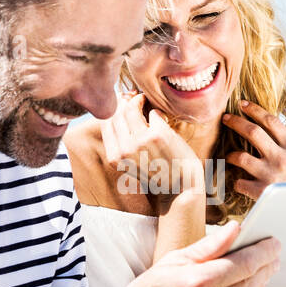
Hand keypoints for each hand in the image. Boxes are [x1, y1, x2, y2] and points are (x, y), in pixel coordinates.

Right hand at [100, 92, 202, 209]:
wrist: (180, 188)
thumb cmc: (157, 173)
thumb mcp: (130, 163)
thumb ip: (121, 142)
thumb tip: (118, 110)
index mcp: (114, 157)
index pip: (105, 122)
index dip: (114, 109)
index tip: (122, 104)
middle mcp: (124, 149)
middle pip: (116, 112)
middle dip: (125, 101)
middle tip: (136, 99)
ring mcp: (141, 141)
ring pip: (131, 108)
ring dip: (139, 100)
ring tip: (146, 102)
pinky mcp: (158, 135)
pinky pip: (153, 113)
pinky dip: (158, 112)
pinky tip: (162, 118)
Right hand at [107, 221, 280, 286]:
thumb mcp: (169, 264)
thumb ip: (206, 247)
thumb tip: (235, 229)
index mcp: (197, 283)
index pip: (244, 263)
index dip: (264, 251)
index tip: (275, 242)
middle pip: (252, 282)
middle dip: (267, 266)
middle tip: (275, 255)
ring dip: (256, 285)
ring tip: (262, 271)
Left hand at [221, 100, 285, 199]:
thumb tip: (281, 132)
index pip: (271, 121)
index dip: (254, 110)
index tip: (243, 104)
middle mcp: (282, 157)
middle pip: (252, 132)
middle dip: (236, 122)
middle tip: (225, 118)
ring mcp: (270, 174)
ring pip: (241, 156)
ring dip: (232, 155)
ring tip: (229, 156)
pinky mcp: (262, 191)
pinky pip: (240, 182)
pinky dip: (237, 182)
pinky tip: (239, 183)